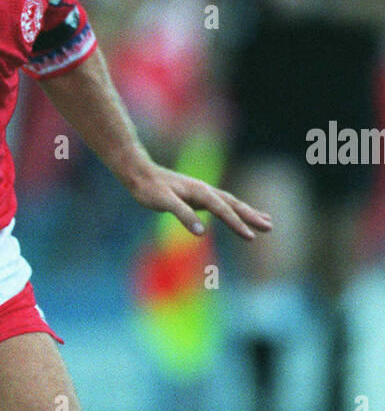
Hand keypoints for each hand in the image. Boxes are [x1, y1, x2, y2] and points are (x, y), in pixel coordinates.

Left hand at [126, 161, 271, 240]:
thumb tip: (201, 232)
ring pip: (231, 204)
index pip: (223, 210)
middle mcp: (205, 190)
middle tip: (270, 227)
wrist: (140, 174)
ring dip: (248, 213)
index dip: (237, 224)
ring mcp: (202, 193)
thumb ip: (183, 215)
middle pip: (234, 205)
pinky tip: (239, 216)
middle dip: (252, 217)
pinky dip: (234, 211)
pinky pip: (222, 205)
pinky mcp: (197, 197)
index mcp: (200, 192)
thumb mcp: (164, 202)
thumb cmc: (150, 189)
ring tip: (266, 221)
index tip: (250, 236)